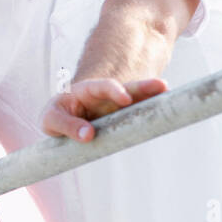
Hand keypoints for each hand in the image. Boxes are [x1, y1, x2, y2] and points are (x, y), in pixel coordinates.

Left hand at [40, 77, 167, 141]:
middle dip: (144, 87)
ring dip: (153, 96)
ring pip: (138, 99)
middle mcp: (105, 96)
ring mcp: (117, 107)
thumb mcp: (51, 120)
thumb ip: (66, 126)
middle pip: (128, 88)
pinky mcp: (124, 118)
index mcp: (85, 91)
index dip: (114, 90)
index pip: (101, 86)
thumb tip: (89, 136)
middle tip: (162, 87)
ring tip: (169, 94)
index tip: (125, 100)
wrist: (63, 119)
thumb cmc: (56, 116)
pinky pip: (140, 114)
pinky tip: (167, 111)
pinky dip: (152, 113)